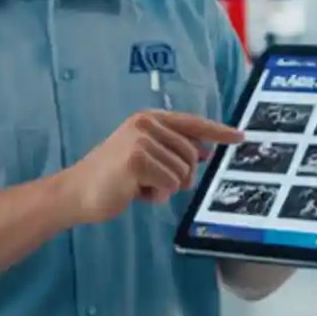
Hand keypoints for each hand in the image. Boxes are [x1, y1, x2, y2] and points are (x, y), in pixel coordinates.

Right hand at [65, 110, 242, 224]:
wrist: (76, 192)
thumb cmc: (111, 177)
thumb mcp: (145, 156)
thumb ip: (171, 150)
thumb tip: (205, 152)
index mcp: (148, 119)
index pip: (191, 123)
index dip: (217, 131)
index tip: (239, 136)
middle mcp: (145, 124)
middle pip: (191, 154)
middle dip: (182, 176)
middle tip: (157, 185)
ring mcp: (141, 140)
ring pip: (182, 173)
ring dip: (166, 188)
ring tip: (140, 187)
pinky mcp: (138, 161)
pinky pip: (170, 185)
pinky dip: (157, 196)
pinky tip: (136, 193)